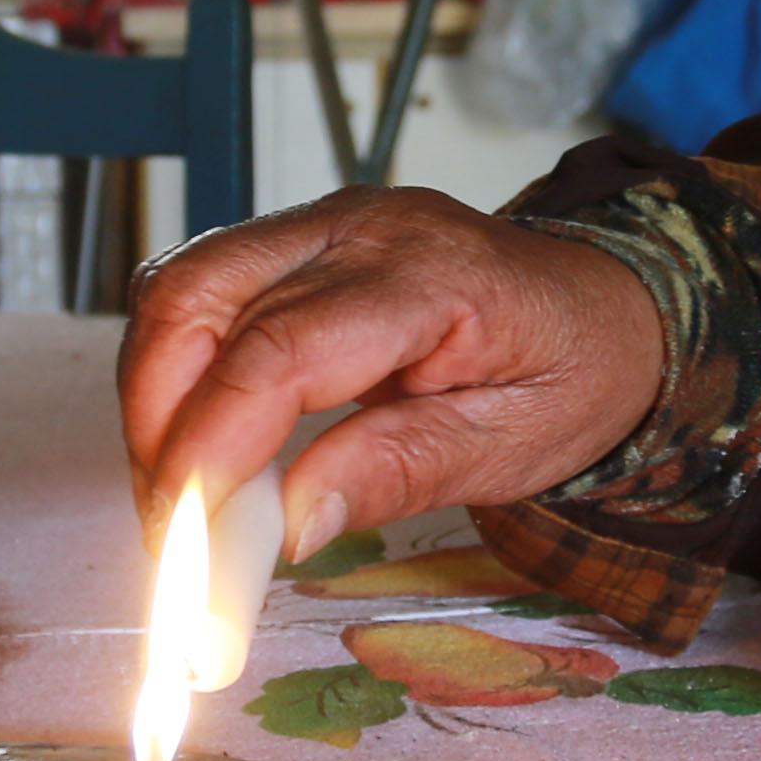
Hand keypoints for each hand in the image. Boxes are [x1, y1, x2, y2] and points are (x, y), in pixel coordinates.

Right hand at [115, 189, 669, 542]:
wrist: (608, 306)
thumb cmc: (574, 370)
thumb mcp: (519, 445)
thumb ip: (405, 472)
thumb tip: (295, 523)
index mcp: (430, 272)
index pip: (278, 348)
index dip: (211, 445)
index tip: (188, 537)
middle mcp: (360, 227)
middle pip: (197, 299)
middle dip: (156, 422)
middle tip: (173, 533)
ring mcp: (321, 223)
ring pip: (178, 288)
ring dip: (153, 398)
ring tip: (182, 501)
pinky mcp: (296, 240)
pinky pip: (198, 291)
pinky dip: (174, 371)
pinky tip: (198, 444)